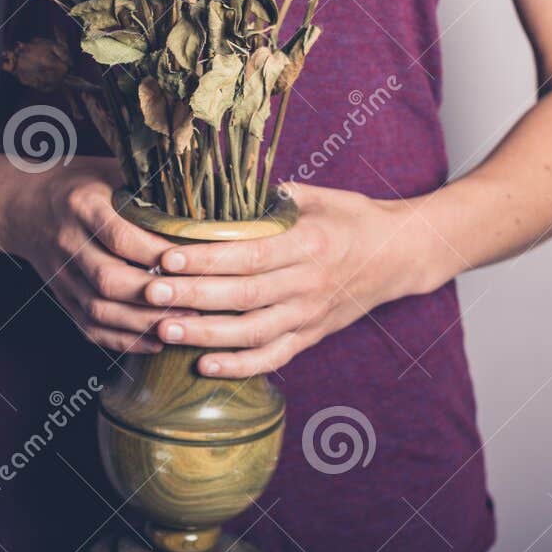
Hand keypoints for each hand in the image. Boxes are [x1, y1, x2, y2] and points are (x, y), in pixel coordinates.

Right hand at [0, 157, 188, 354]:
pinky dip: (122, 340)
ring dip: (143, 323)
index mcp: (82, 205)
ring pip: (99, 309)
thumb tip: (198, 201)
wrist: (24, 205)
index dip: (158, 255)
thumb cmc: (81, 183)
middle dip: (154, 297)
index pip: (122, 237)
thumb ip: (147, 185)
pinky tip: (155, 342)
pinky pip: (89, 326)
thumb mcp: (109, 170)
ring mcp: (61, 273)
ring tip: (183, 325)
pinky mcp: (60, 296)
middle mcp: (68, 241)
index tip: (193, 263)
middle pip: (109, 279)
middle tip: (195, 301)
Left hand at [139, 184, 442, 377]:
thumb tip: (221, 184)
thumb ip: (273, 195)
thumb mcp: (319, 195)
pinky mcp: (312, 335)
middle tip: (150, 294)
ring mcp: (311, 315)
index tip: (166, 256)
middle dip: (193, 296)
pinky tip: (203, 365)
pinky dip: (239, 367)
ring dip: (206, 335)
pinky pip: (273, 357)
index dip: (206, 259)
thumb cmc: (354, 217)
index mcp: (309, 243)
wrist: (401, 254)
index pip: (249, 255)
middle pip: (244, 296)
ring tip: (164, 330)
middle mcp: (310, 283)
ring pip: (253, 333)